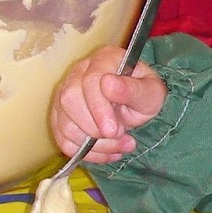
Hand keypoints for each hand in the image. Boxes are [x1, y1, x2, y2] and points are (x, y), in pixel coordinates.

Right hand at [51, 47, 167, 161]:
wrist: (139, 108)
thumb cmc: (145, 95)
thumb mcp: (151, 93)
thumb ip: (133, 89)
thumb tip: (108, 84)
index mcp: (104, 59)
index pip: (90, 80)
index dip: (99, 108)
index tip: (114, 130)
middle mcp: (79, 72)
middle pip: (69, 100)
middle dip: (93, 127)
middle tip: (118, 134)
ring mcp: (65, 93)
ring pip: (64, 123)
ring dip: (92, 144)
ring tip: (119, 145)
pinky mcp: (61, 115)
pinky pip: (62, 139)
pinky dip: (85, 152)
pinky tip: (107, 153)